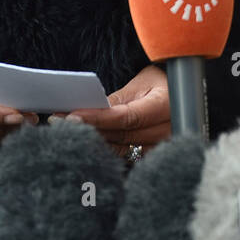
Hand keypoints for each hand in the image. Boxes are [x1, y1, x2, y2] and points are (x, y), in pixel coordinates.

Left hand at [53, 65, 170, 153]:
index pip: (125, 117)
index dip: (97, 118)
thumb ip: (118, 99)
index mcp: (165, 106)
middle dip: (88, 128)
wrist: (181, 96)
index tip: (72, 117)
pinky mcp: (153, 156)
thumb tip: (88, 109)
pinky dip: (104, 147)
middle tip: (58, 122)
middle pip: (120, 135)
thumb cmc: (160, 83)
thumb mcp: (141, 83)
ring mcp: (161, 147)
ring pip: (120, 148)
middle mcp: (166, 131)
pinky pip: (125, 155)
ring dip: (92, 139)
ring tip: (65, 131)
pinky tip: (85, 140)